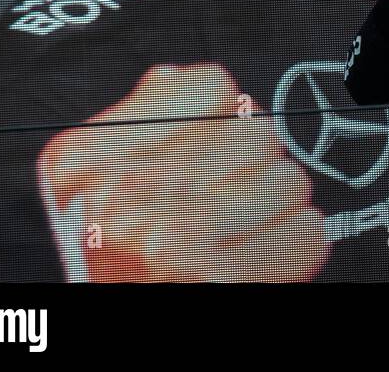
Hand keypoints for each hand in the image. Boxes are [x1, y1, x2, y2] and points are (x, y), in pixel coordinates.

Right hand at [36, 64, 330, 281]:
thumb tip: (217, 85)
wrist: (117, 302)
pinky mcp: (225, 287)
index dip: (225, 114)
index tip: (211, 140)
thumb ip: (154, 106)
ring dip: (276, 201)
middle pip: (259, 134)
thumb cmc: (113, 241)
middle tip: (230, 188)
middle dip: (255, 160)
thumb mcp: (94, 167)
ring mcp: (173, 250)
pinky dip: (295, 241)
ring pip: (290, 180)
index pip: (213, 88)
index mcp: (81, 163)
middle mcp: (119, 204)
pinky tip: (259, 249)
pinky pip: (307, 234)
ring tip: (243, 221)